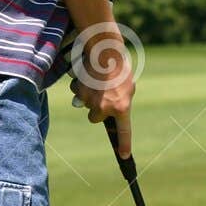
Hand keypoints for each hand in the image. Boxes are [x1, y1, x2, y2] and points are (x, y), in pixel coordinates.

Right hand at [69, 27, 133, 156]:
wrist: (104, 50)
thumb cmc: (119, 67)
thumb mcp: (128, 86)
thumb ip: (121, 101)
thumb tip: (108, 112)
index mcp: (122, 107)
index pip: (124, 131)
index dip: (124, 144)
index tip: (124, 155)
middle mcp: (105, 108)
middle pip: (95, 118)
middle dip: (96, 109)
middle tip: (101, 94)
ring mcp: (91, 102)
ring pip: (85, 106)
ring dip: (88, 97)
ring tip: (95, 81)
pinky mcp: (79, 92)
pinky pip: (77, 93)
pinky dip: (81, 86)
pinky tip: (87, 76)